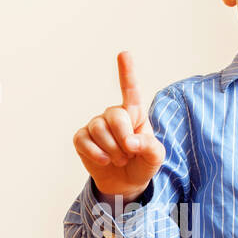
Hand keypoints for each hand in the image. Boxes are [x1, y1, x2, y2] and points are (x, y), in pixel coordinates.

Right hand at [71, 51, 165, 200]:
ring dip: (113, 151)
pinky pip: (84, 141)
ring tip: (120, 160)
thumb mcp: (155, 157)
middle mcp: (113, 115)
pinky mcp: (82, 139)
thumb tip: (130, 142)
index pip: (130, 90)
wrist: (125, 183)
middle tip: (129, 154)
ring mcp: (96, 125)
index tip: (124, 54)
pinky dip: (96, 154)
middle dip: (123, 138)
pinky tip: (105, 161)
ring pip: (99, 130)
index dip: (127, 72)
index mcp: (134, 113)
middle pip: (115, 116)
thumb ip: (149, 146)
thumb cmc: (142, 164)